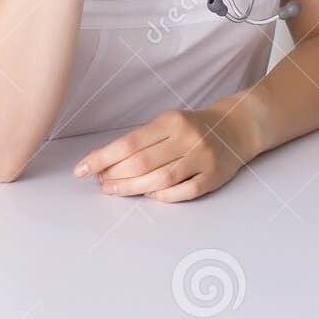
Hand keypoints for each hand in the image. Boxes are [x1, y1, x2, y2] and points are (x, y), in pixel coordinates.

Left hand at [72, 105, 256, 202]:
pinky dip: (162, 196)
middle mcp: (187, 139)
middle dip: (115, 175)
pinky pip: (183, 192)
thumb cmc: (193, 128)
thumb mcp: (169, 123)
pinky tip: (147, 195)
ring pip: (160, 180)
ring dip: (132, 188)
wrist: (237, 128)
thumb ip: (143, 140)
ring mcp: (202, 159)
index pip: (129, 142)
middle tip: (100, 183)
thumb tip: (106, 162)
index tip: (82, 169)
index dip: (102, 158)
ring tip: (114, 190)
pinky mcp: (213, 178)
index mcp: (171, 121)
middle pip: (142, 163)